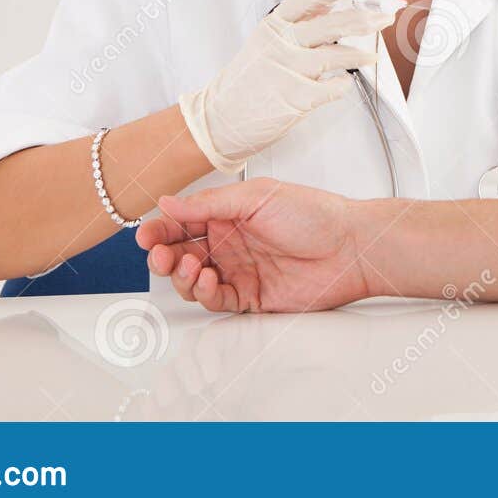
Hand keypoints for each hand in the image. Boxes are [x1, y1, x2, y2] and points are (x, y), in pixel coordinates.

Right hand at [137, 178, 365, 312]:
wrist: (351, 248)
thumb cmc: (315, 214)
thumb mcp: (258, 197)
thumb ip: (209, 203)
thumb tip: (167, 203)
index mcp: (230, 213)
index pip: (183, 223)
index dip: (161, 230)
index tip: (146, 236)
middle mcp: (231, 242)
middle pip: (182, 253)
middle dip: (163, 256)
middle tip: (160, 255)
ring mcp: (240, 270)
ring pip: (193, 280)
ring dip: (182, 275)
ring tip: (189, 266)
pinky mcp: (251, 297)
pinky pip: (216, 300)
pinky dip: (204, 293)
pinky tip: (207, 280)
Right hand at [179, 0, 398, 171]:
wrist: (218, 121)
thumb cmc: (244, 84)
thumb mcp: (264, 44)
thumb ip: (296, 28)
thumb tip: (332, 9)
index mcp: (273, 26)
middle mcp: (281, 44)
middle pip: (332, 23)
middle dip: (364, 18)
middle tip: (386, 15)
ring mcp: (290, 70)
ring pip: (338, 54)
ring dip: (362, 54)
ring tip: (374, 55)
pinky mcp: (297, 97)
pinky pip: (334, 87)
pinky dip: (342, 86)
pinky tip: (344, 84)